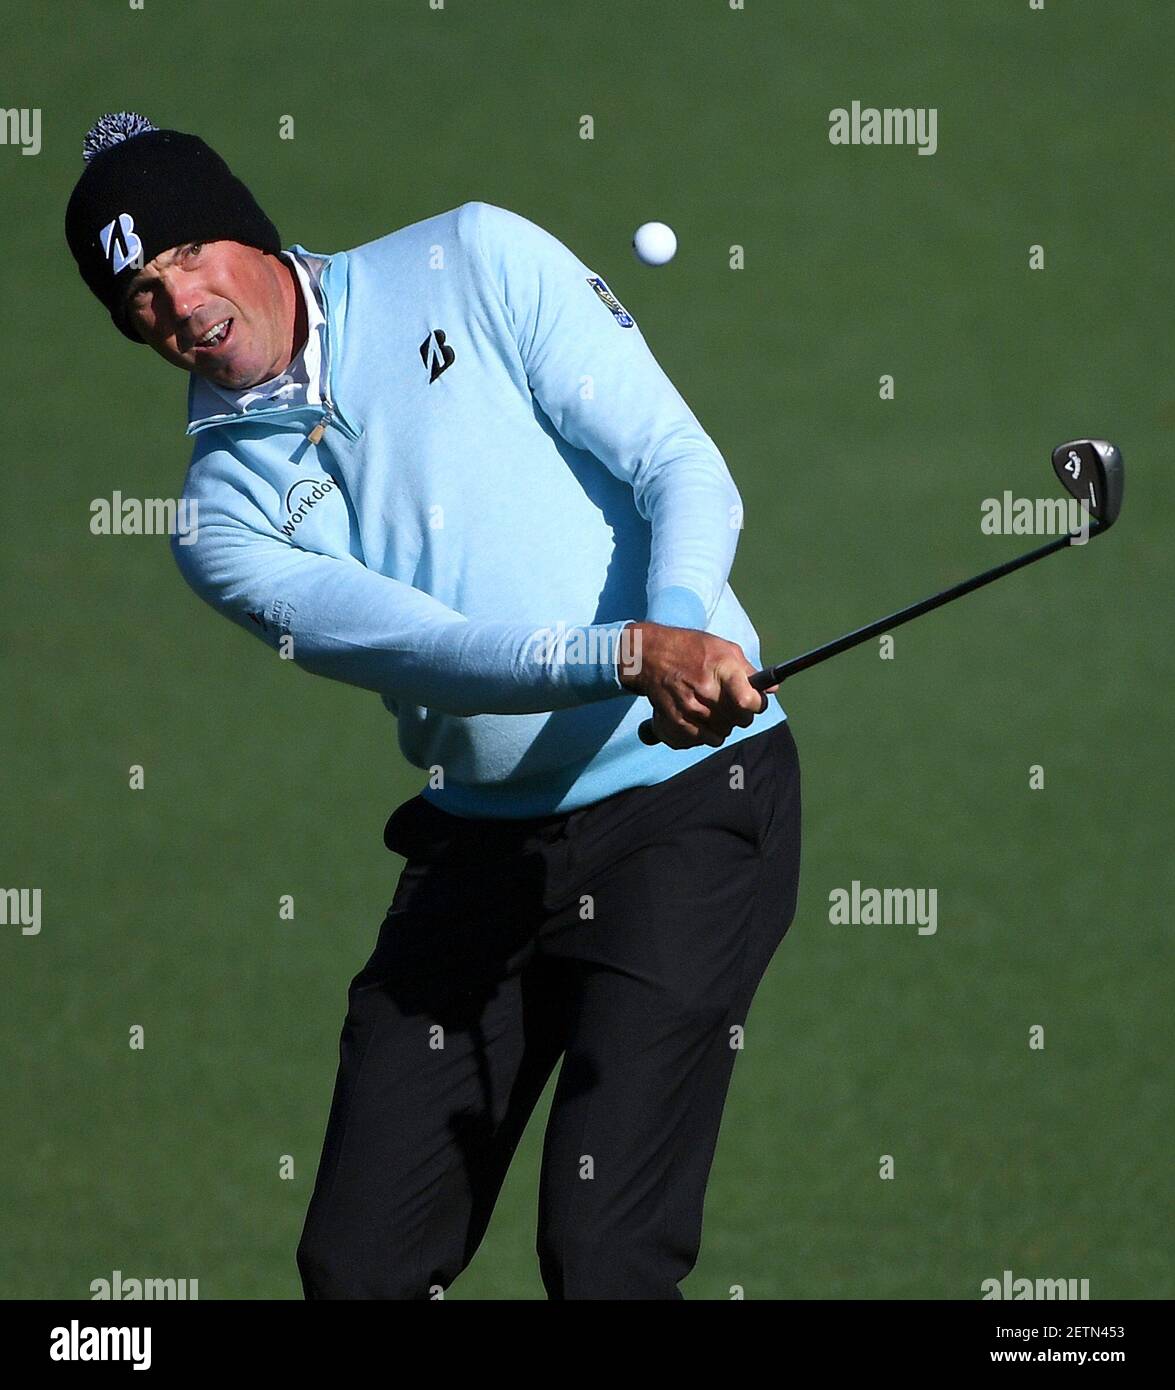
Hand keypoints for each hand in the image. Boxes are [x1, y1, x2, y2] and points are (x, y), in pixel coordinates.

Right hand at [618, 622, 778, 748]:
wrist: (649, 654)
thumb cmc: (690, 648)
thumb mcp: (723, 648)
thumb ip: (749, 669)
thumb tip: (773, 688)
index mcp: (722, 667)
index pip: (749, 701)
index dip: (757, 704)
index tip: (754, 701)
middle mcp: (706, 689)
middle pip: (740, 720)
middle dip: (742, 714)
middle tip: (733, 704)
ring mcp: (690, 707)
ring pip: (724, 732)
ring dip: (724, 724)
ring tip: (715, 708)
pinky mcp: (676, 720)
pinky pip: (704, 739)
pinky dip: (707, 733)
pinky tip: (702, 717)